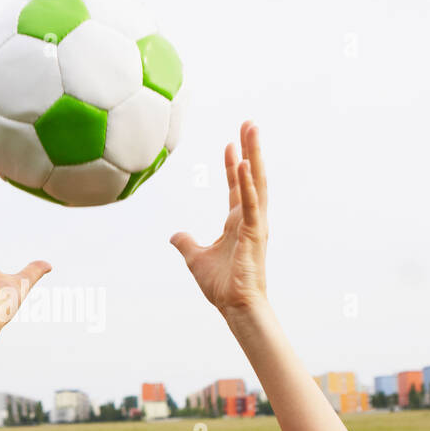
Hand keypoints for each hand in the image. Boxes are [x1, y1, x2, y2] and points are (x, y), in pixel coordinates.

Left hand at [169, 122, 267, 315]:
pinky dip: (247, 184)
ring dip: (253, 155)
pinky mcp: (255, 234)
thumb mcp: (195, 259)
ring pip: (255, 182)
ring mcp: (255, 225)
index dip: (232, 164)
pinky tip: (243, 163)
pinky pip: (251, 204)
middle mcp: (249, 219)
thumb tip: (174, 235)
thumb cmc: (222, 286)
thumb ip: (186, 243)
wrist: (235, 307)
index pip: (235, 186)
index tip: (230, 143)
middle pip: (250, 176)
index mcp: (238, 223)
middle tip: (249, 123)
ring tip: (251, 130)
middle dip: (250, 148)